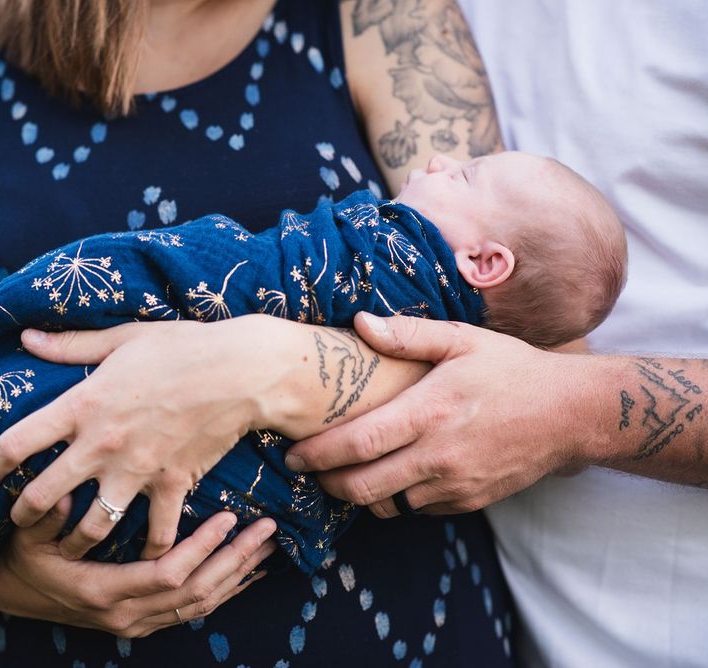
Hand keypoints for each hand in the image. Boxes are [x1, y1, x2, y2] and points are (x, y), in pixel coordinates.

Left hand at [0, 316, 294, 559]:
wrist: (240, 371)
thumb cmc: (179, 347)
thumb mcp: (121, 338)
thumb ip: (70, 345)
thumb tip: (25, 338)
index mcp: (83, 405)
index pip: (17, 441)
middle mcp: (103, 444)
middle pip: (44, 495)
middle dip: (23, 514)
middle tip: (17, 521)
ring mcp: (138, 470)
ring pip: (92, 526)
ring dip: (76, 540)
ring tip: (70, 544)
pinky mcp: (172, 484)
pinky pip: (155, 533)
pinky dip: (147, 548)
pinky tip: (139, 554)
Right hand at [0, 498, 275, 637]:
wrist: (12, 593)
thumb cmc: (23, 555)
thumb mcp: (28, 535)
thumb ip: (47, 517)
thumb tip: (61, 494)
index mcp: (102, 591)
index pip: (167, 573)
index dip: (201, 548)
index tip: (229, 517)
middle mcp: (125, 615)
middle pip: (195, 594)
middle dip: (235, 561)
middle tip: (268, 530)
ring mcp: (136, 623)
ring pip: (199, 606)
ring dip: (237, 576)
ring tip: (268, 546)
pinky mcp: (142, 622)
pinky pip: (192, 610)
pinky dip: (223, 590)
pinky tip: (246, 570)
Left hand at [285, 313, 592, 516]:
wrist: (571, 414)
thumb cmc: (512, 370)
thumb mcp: (462, 340)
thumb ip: (408, 335)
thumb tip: (359, 322)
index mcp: (429, 412)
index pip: (357, 444)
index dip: (317, 454)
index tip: (292, 454)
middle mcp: (438, 456)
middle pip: (362, 487)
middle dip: (326, 483)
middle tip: (307, 470)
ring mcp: (454, 484)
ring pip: (386, 506)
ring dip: (358, 494)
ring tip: (342, 472)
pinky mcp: (468, 502)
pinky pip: (416, 510)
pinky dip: (394, 499)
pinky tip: (389, 476)